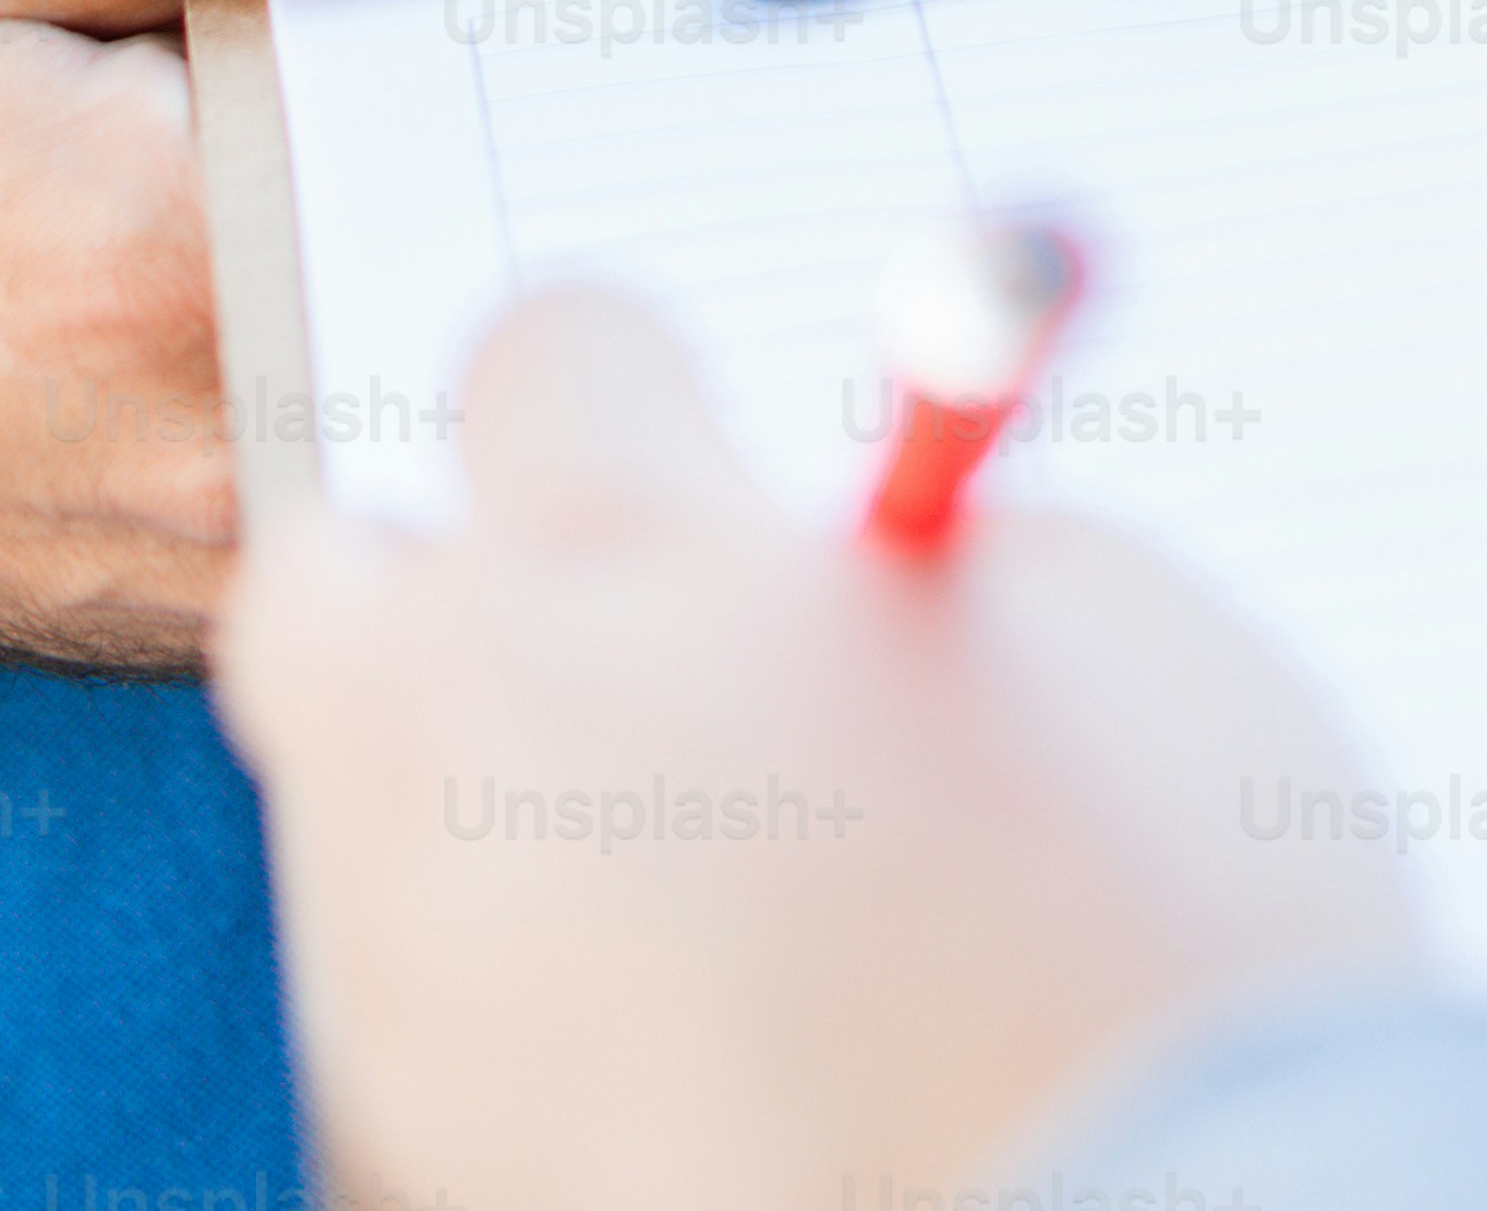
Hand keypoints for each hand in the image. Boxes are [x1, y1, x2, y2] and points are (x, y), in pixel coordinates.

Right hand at [0, 0, 587, 680]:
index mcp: (190, 249)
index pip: (527, 125)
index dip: (627, 20)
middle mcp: (244, 446)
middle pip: (552, 267)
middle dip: (601, 134)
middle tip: (617, 29)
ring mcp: (252, 573)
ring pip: (500, 391)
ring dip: (525, 252)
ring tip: (467, 140)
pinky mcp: (246, 630)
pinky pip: (415, 475)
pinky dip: (433, 360)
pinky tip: (367, 272)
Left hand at [217, 288, 1414, 1210]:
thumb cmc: (1158, 936)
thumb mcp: (1096, 628)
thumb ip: (896, 544)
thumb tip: (809, 554)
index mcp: (616, 566)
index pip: (537, 355)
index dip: (646, 393)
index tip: (718, 454)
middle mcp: (454, 752)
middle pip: (328, 581)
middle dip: (456, 582)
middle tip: (624, 633)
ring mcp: (410, 986)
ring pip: (370, 816)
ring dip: (501, 802)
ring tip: (720, 879)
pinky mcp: (429, 1159)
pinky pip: (429, 1013)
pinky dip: (534, 995)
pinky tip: (714, 1037)